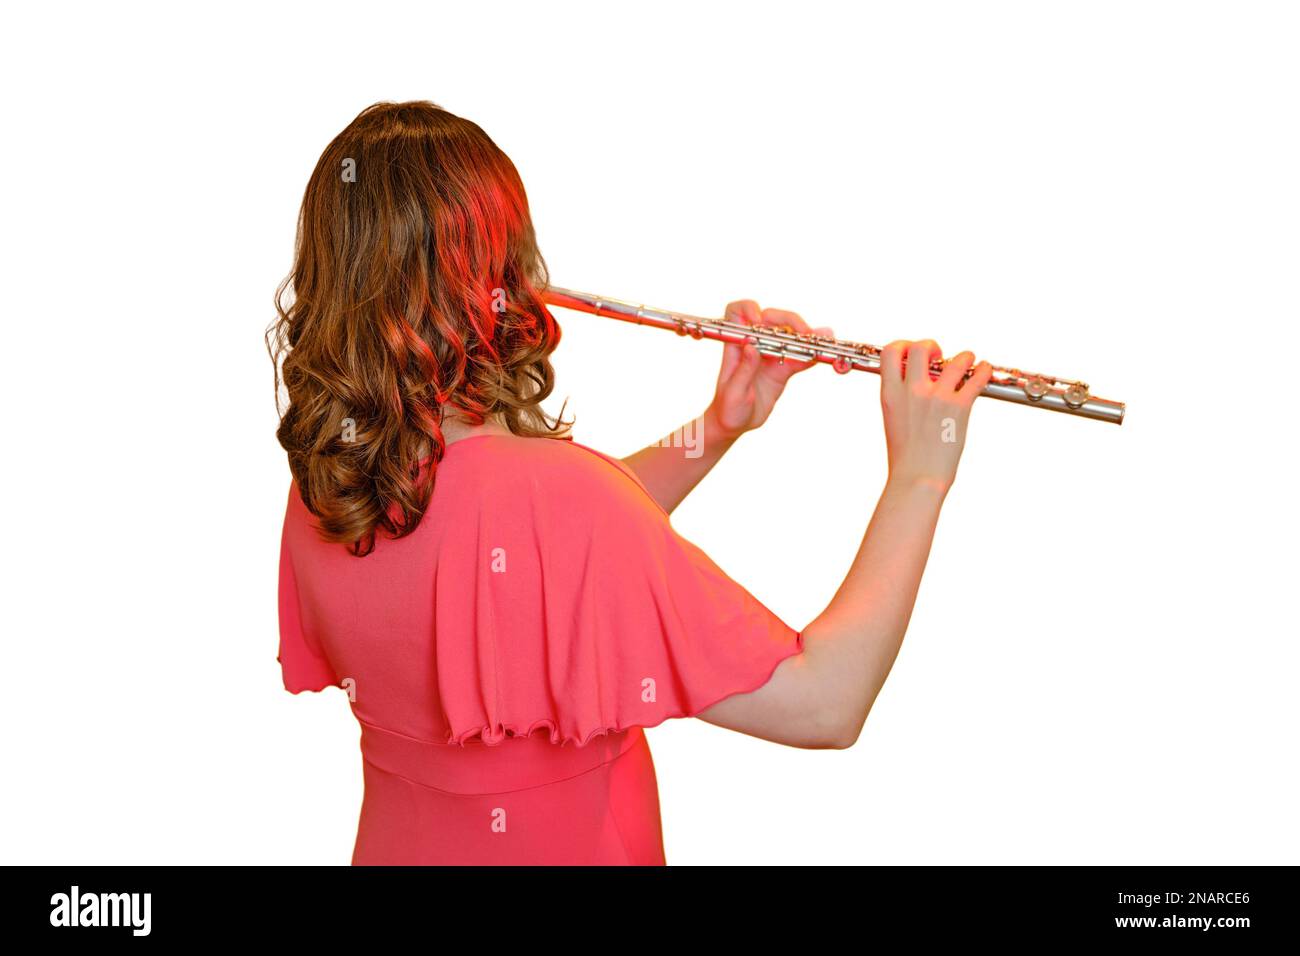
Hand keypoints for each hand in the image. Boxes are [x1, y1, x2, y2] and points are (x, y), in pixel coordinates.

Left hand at [705, 299, 829, 440]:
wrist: (734, 424)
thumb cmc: (727, 408)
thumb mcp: (734, 391)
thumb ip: (744, 369)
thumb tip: (752, 346)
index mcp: (736, 346)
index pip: (738, 313)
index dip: (749, 309)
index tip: (759, 320)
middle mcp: (754, 345)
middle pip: (772, 318)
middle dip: (790, 321)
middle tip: (805, 333)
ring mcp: (769, 355)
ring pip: (789, 335)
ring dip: (806, 336)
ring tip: (823, 340)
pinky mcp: (782, 368)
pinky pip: (799, 357)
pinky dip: (811, 355)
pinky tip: (821, 355)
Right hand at [879, 339, 992, 490]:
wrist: (917, 479)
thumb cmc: (906, 457)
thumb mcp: (893, 420)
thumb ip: (900, 397)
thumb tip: (911, 382)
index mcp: (890, 394)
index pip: (891, 352)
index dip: (904, 345)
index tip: (913, 352)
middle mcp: (912, 391)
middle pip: (921, 347)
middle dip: (932, 345)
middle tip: (939, 356)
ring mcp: (936, 398)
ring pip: (956, 359)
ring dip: (965, 356)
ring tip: (968, 361)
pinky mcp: (958, 408)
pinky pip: (976, 378)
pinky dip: (983, 370)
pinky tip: (984, 370)